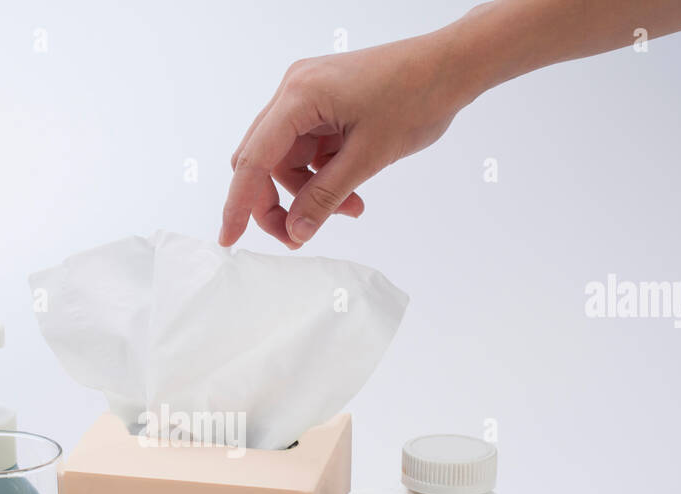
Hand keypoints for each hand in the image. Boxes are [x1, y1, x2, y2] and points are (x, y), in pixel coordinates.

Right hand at [219, 33, 472, 248]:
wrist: (452, 67)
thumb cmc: (417, 97)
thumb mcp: (368, 157)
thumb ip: (325, 197)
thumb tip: (296, 232)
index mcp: (299, 96)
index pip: (253, 159)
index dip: (239, 204)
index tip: (229, 239)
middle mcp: (295, 91)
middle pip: (261, 160)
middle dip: (276, 202)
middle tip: (298, 236)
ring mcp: (308, 96)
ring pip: (286, 160)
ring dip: (308, 192)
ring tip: (348, 209)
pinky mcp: (324, 103)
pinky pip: (307, 150)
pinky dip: (322, 175)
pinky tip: (351, 191)